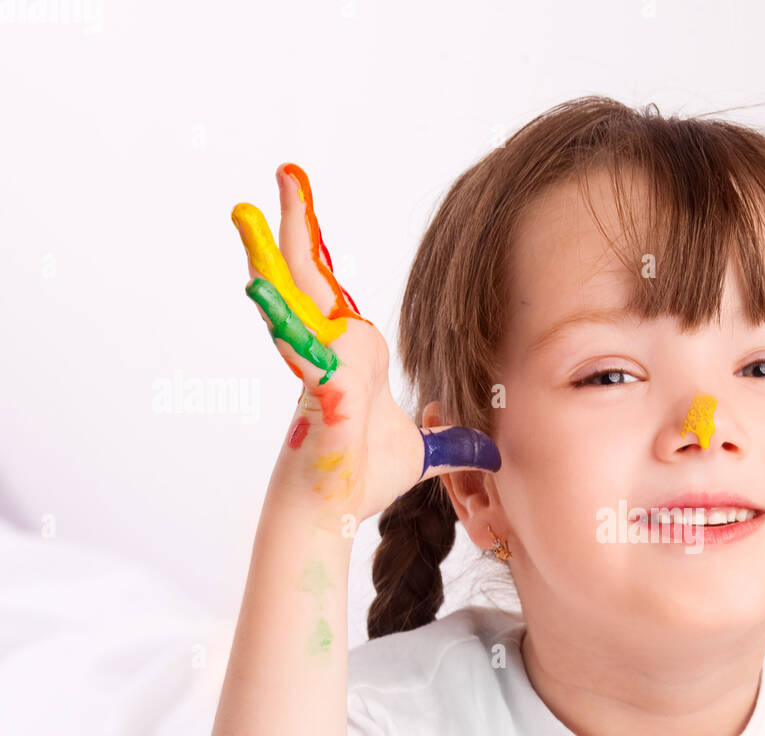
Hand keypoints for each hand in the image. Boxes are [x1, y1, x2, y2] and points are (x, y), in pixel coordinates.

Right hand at [231, 163, 499, 526]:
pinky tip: (259, 285)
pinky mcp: (319, 389)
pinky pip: (301, 348)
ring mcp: (321, 364)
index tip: (307, 214)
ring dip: (271, 255)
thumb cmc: (364, 473)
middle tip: (287, 171)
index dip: (320, 249)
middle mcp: (333, 347)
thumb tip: (488, 449)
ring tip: (247, 212)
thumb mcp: (421, 452)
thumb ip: (451, 443)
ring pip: (292, 299)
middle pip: (311, 275)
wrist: (336, 504)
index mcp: (355, 351)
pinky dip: (283, 319)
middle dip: (298, 223)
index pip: (334, 288)